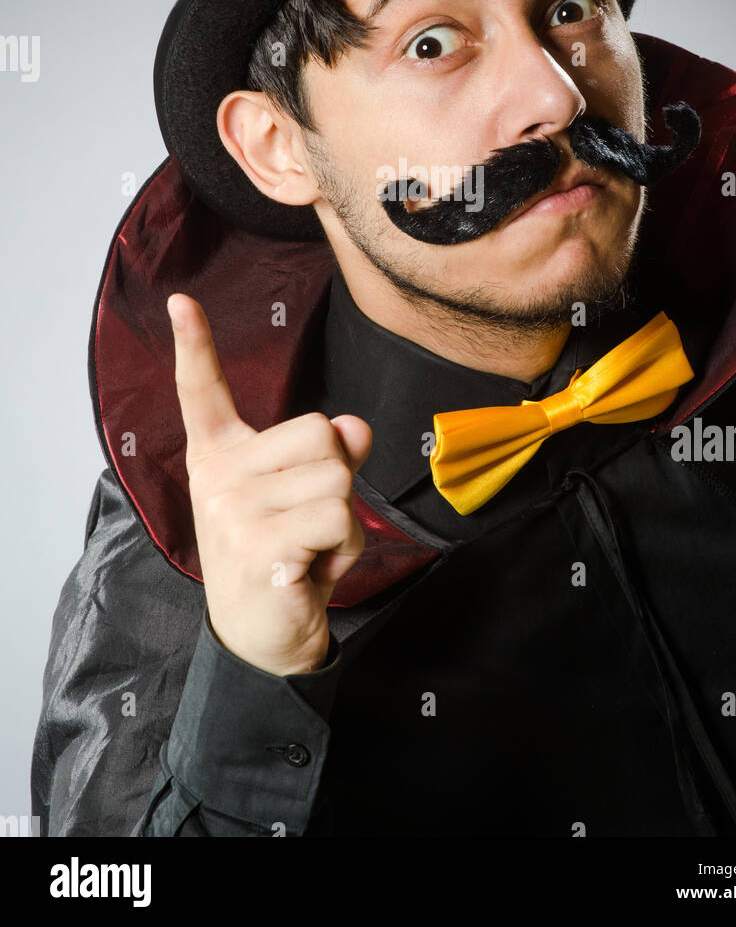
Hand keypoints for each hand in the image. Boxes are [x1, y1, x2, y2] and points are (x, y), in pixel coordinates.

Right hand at [167, 292, 371, 675]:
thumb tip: (355, 426)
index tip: (182, 300)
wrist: (263, 634)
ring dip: (346, 521)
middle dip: (338, 477)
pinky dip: (344, 548)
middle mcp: (218, 476)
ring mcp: (232, 510)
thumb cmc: (284, 555)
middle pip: (322, 431)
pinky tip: (310, 570)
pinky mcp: (257, 544)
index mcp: (221, 455)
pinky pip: (338, 518)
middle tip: (310, 524)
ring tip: (311, 548)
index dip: (194, 345)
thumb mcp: (304, 496)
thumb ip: (327, 454)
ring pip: (338, 476)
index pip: (202, 391)